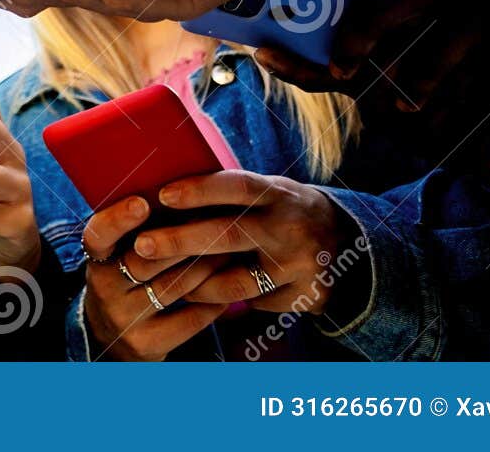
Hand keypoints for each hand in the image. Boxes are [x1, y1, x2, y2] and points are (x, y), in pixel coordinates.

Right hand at [79, 197, 226, 360]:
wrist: (113, 339)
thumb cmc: (128, 279)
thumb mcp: (120, 256)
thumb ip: (141, 230)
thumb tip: (183, 188)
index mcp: (96, 260)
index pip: (98, 236)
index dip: (118, 219)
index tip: (142, 202)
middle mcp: (104, 290)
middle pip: (146, 259)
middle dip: (184, 238)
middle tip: (217, 218)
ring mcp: (124, 320)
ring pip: (174, 286)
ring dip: (208, 264)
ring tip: (234, 246)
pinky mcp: (146, 345)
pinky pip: (189, 319)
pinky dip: (213, 300)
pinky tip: (230, 285)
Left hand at [133, 171, 348, 314]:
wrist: (347, 247)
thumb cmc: (284, 212)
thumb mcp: (269, 192)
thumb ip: (231, 194)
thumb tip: (166, 193)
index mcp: (278, 193)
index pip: (237, 186)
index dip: (199, 190)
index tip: (162, 195)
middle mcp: (289, 228)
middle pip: (229, 235)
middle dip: (180, 241)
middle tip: (142, 246)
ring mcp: (297, 265)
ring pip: (237, 280)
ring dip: (194, 283)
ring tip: (161, 283)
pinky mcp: (301, 296)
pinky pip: (252, 302)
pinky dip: (221, 300)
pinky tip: (196, 298)